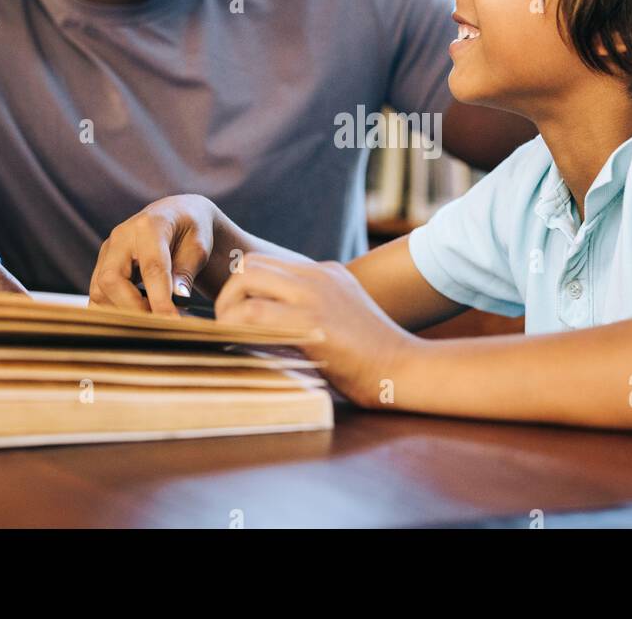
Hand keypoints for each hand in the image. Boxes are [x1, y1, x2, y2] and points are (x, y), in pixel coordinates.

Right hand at [89, 194, 219, 314]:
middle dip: (134, 309)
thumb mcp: (199, 247)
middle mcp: (121, 237)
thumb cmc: (191, 230)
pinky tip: (136, 318)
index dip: (160, 299)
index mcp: (149, 226)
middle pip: (111, 280)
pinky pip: (97, 296)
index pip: (151, 268)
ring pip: (99, 291)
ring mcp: (107, 252)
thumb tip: (178, 301)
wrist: (177, 215)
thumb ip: (186, 273)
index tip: (171, 322)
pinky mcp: (101, 266)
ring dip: (123, 312)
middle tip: (159, 324)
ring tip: (152, 321)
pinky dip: (113, 312)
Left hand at [215, 255, 419, 407]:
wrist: (403, 367)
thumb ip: (314, 310)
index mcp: (327, 273)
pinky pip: (254, 313)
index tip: (238, 314)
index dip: (246, 288)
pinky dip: (236, 326)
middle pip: (251, 264)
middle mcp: (318, 276)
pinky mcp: (310, 321)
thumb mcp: (345, 316)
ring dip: (228, 307)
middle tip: (227, 323)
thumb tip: (273, 326)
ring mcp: (314, 295)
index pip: (270, 264)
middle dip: (230, 293)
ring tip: (229, 334)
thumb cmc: (375, 356)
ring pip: (246, 280)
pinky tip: (238, 344)